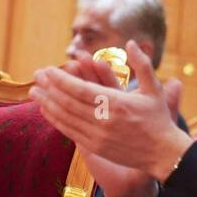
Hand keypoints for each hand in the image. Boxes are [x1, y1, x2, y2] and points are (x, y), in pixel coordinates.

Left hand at [30, 40, 191, 196]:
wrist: (163, 154)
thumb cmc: (158, 119)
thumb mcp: (154, 89)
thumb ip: (142, 64)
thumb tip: (130, 42)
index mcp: (117, 102)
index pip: (81, 89)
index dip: (61, 79)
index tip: (48, 70)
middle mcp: (104, 120)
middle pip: (68, 102)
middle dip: (49, 87)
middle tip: (35, 75)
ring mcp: (98, 135)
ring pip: (66, 117)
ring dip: (47, 103)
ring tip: (34, 91)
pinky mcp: (94, 147)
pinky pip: (69, 131)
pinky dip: (55, 119)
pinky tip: (45, 109)